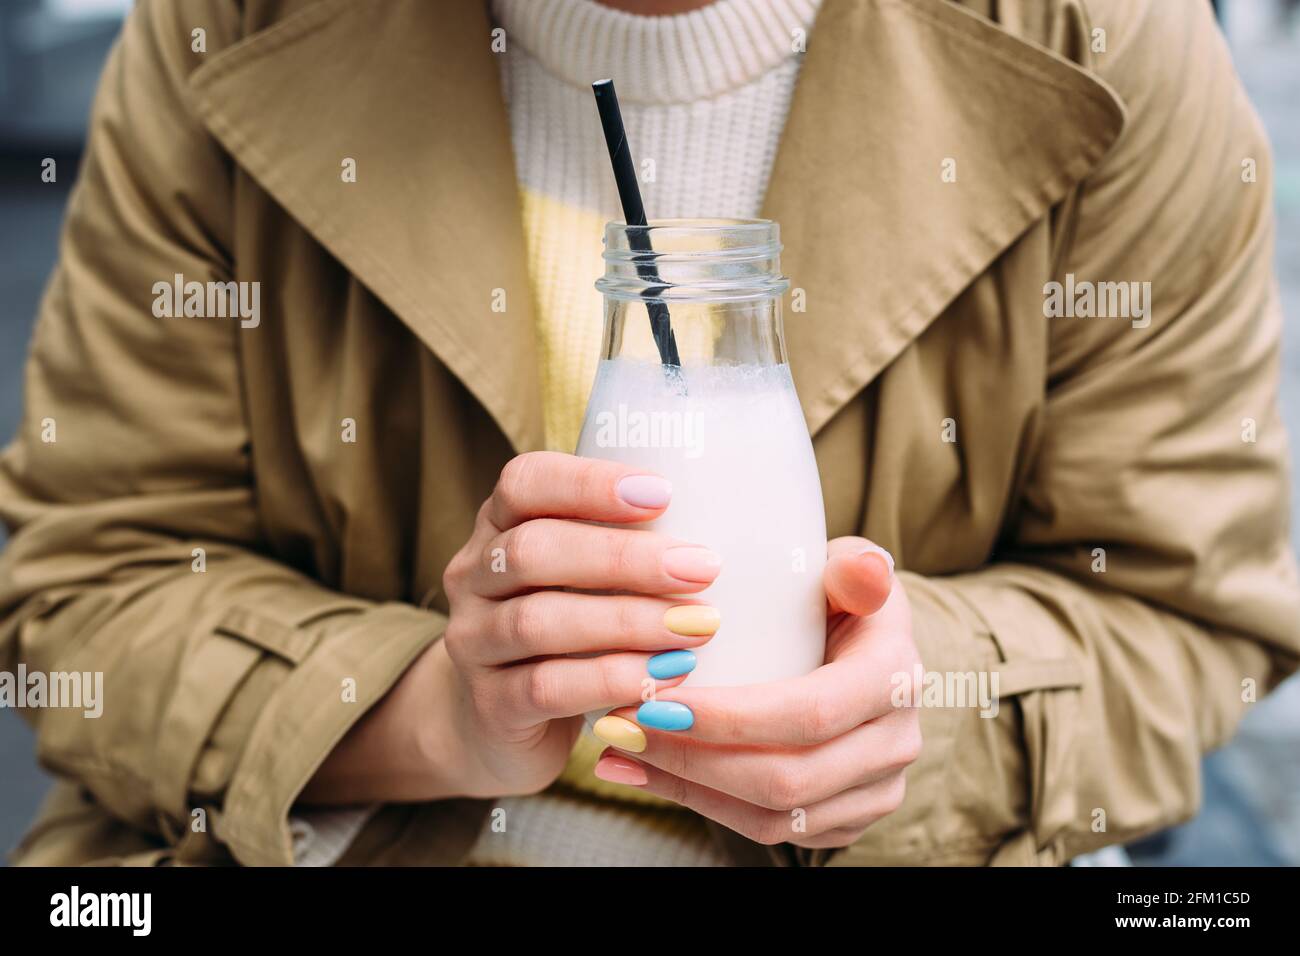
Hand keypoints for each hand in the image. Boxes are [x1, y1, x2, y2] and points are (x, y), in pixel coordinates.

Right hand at [303, 452, 724, 803]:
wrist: (499, 727)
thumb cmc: (571, 632)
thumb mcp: (586, 578)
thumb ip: (630, 545)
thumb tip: (732, 523)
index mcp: (499, 525)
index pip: (525, 481)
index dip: (589, 483)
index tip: (664, 494)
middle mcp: (474, 577)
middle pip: (535, 550)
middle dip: (624, 558)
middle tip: (702, 569)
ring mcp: (472, 643)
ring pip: (539, 621)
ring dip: (627, 622)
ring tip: (696, 629)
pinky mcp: (488, 706)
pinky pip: (544, 687)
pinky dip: (609, 679)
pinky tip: (662, 679)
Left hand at [591, 536, 920, 848]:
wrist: (864, 650)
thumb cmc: (838, 598)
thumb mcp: (847, 568)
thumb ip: (853, 566)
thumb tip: (861, 569)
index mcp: (895, 679)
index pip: (811, 713)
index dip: (731, 718)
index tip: (657, 702)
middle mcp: (895, 744)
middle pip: (786, 778)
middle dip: (692, 758)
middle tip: (623, 727)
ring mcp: (874, 791)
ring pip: (772, 816)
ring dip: (686, 787)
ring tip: (622, 752)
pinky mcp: (845, 819)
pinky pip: (768, 830)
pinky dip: (701, 805)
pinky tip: (649, 773)